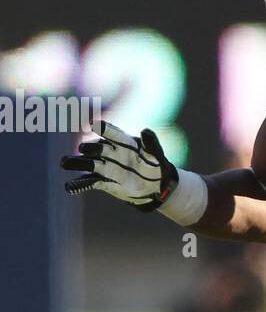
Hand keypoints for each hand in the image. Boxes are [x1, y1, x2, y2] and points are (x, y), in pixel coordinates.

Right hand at [61, 121, 178, 210]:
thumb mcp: (157, 154)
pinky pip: (90, 182)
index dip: (104, 129)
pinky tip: (69, 187)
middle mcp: (112, 153)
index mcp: (125, 142)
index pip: (113, 134)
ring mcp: (107, 167)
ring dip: (77, 163)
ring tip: (63, 163)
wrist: (156, 185)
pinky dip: (80, 185)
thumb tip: (146, 130)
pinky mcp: (104, 181)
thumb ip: (152, 143)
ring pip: (89, 164)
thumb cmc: (155, 165)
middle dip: (90, 149)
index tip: (93, 124)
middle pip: (97, 149)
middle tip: (83, 148)